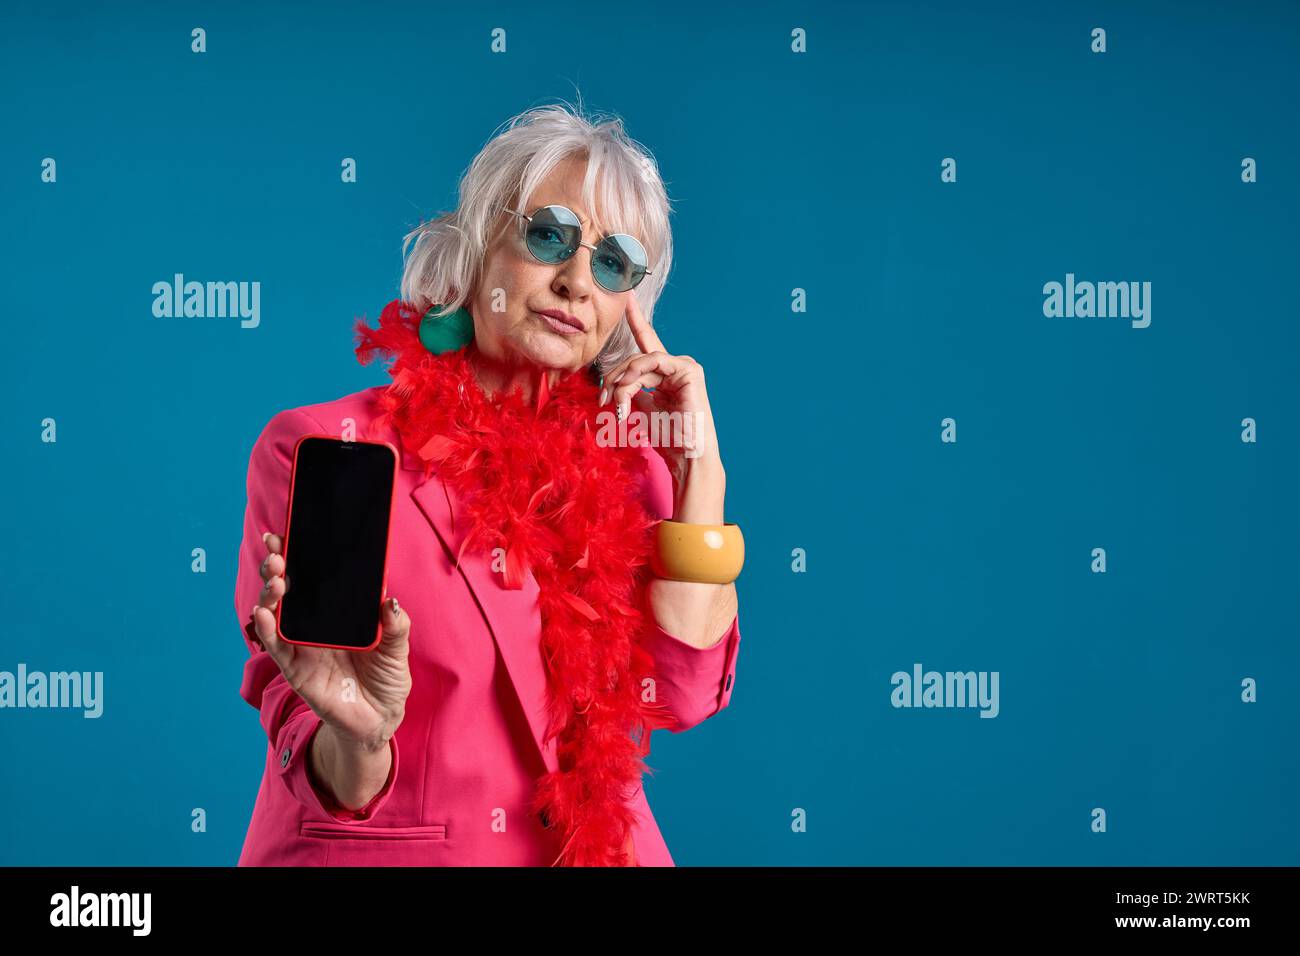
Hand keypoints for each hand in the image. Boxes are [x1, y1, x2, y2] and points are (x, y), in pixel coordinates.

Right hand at [248, 531, 411, 751]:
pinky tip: (263, 615)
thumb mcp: (397, 646)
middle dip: (279, 567)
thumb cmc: (387, 678)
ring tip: (277, 580)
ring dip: (272, 594)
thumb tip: (388, 600)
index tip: (287, 533)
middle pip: (289, 589)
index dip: (299, 555)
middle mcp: (314, 624)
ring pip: (277, 613)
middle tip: (277, 553)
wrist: (379, 718)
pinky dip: (267, 631)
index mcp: (337, 612)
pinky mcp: (296, 669)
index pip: (314, 577)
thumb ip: (395, 624)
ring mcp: (302, 645)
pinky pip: (277, 647)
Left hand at [598, 290, 721, 483]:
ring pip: (640, 361)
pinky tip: (628, 392)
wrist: (688, 458)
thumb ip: (632, 392)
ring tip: (616, 405)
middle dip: (613, 377)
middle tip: (602, 402)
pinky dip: (636, 375)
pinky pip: (653, 362)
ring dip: (622, 382)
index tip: (626, 298)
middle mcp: (677, 366)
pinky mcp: (689, 370)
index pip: (647, 343)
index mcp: (667, 374)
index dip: (637, 319)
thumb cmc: (669, 440)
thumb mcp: (643, 411)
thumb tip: (615, 385)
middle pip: (634, 357)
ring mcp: (685, 366)